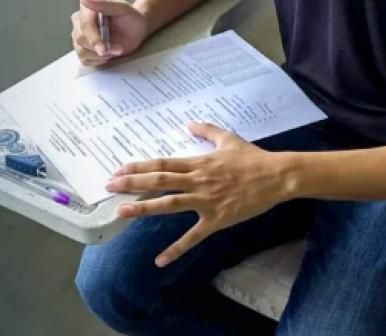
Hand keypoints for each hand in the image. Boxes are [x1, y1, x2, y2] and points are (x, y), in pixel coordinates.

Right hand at [71, 0, 149, 66]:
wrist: (136, 30)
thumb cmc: (130, 17)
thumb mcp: (122, 8)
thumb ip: (104, 4)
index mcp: (87, 11)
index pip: (85, 26)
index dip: (93, 38)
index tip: (103, 49)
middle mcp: (79, 25)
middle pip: (80, 40)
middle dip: (100, 48)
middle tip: (118, 49)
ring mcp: (80, 38)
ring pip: (81, 52)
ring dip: (101, 55)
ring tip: (117, 49)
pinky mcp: (84, 50)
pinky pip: (85, 60)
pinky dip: (98, 61)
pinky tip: (109, 55)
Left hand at [105, 123, 294, 266]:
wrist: (275, 176)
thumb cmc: (252, 157)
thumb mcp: (229, 138)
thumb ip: (207, 131)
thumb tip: (189, 125)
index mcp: (200, 162)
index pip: (163, 164)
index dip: (140, 166)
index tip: (120, 169)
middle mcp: (198, 180)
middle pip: (159, 181)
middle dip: (132, 183)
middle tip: (109, 186)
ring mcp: (206, 200)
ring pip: (169, 204)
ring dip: (143, 208)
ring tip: (121, 212)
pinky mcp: (217, 219)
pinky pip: (193, 236)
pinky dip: (176, 249)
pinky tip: (160, 261)